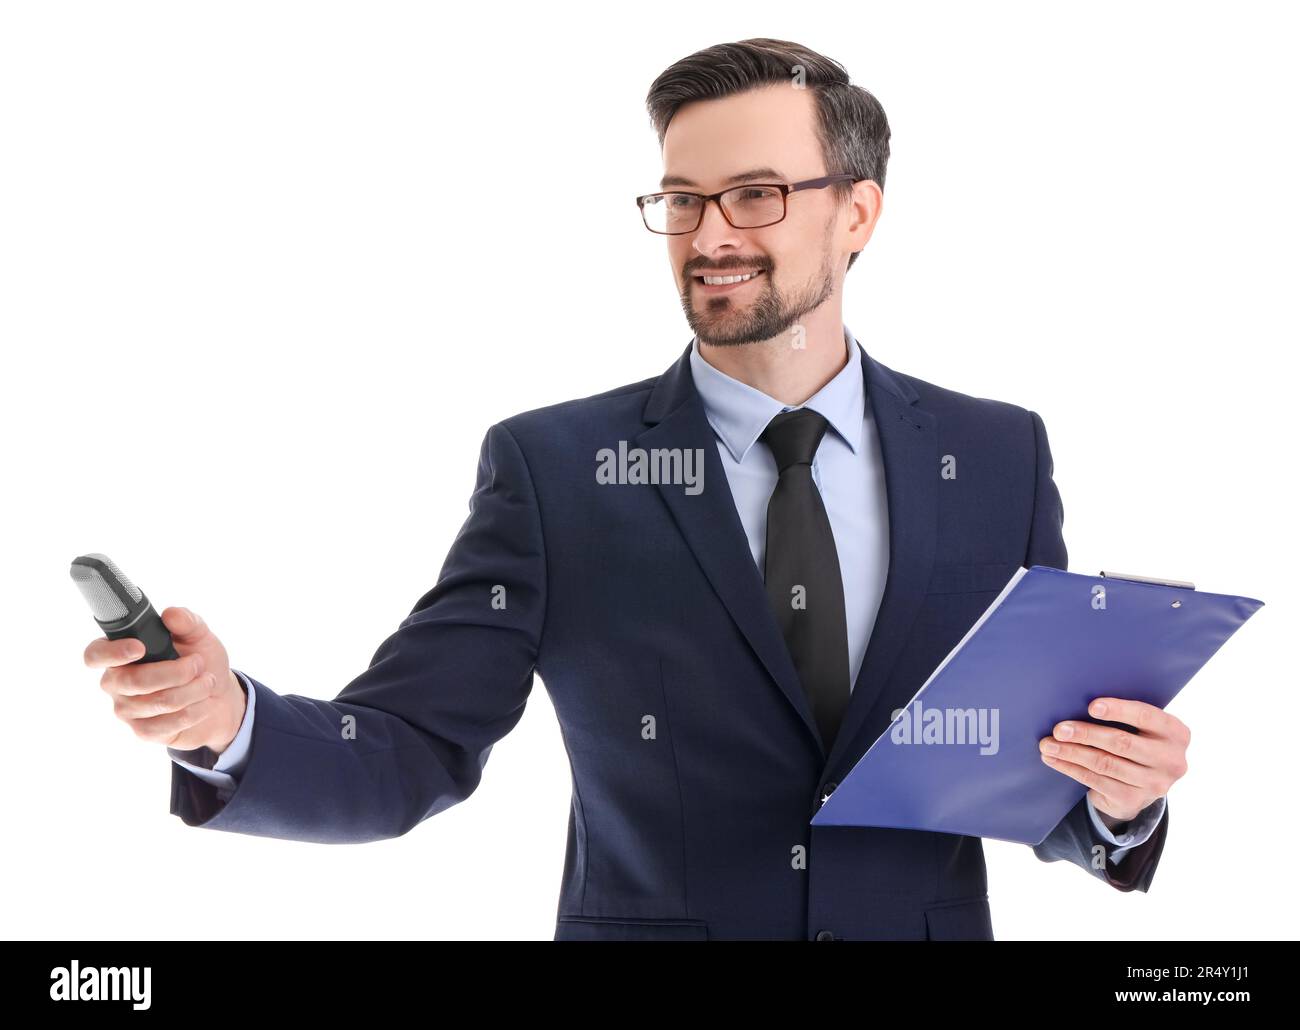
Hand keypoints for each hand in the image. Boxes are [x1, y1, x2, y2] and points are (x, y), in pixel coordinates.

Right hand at [85, 607, 246, 754]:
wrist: (220, 698)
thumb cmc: (201, 662)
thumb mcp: (199, 637)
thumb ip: (187, 622)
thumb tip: (171, 614)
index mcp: (121, 654)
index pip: (95, 654)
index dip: (112, 653)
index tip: (139, 648)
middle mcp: (116, 683)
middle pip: (132, 681)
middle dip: (175, 672)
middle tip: (198, 663)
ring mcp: (127, 710)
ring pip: (158, 702)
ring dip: (193, 690)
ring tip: (208, 681)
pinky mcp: (144, 731)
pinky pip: (168, 722)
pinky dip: (195, 710)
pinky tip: (203, 703)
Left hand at [1038, 698, 1188, 824]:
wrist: (1140, 786)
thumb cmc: (1135, 741)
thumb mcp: (1141, 728)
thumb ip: (1125, 716)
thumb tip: (1078, 699)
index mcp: (1176, 733)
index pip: (1147, 716)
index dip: (1119, 710)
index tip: (1091, 706)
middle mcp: (1172, 760)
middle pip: (1122, 743)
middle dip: (1086, 734)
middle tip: (1059, 729)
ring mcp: (1154, 784)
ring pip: (1105, 763)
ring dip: (1071, 752)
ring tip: (1048, 744)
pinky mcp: (1134, 800)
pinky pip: (1096, 781)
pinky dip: (1071, 768)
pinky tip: (1054, 759)